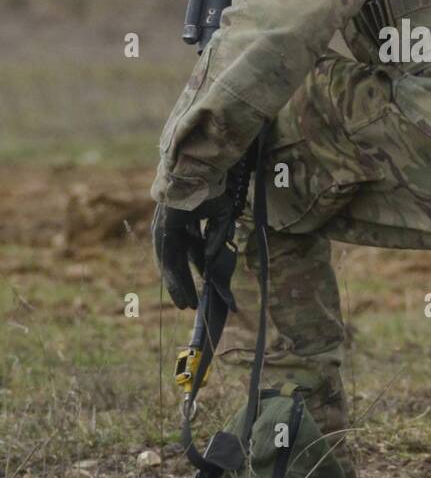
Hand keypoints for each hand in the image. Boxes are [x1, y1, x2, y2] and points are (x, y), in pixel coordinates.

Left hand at [151, 194, 233, 308]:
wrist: (200, 172)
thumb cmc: (211, 189)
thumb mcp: (222, 217)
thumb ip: (218, 237)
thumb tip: (210, 259)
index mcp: (186, 224)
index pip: (192, 253)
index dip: (199, 270)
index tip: (207, 285)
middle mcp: (173, 230)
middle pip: (179, 263)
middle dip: (186, 284)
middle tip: (193, 304)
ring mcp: (165, 231)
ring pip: (171, 266)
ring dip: (179, 287)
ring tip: (187, 305)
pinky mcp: (162, 233)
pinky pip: (167, 261)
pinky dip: (173, 280)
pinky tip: (180, 294)